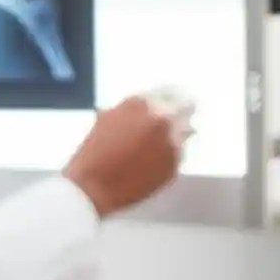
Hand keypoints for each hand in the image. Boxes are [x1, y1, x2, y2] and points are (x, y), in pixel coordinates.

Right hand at [62, 92, 194, 217]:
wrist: (92, 187)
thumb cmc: (92, 152)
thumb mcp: (109, 119)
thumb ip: (135, 109)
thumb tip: (152, 107)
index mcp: (145, 104)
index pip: (175, 92)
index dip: (171, 97)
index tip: (169, 101)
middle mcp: (165, 121)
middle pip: (187, 108)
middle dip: (178, 113)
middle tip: (163, 123)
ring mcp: (174, 145)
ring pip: (186, 132)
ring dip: (174, 134)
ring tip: (152, 145)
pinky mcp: (175, 167)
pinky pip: (178, 154)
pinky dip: (168, 154)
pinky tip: (149, 161)